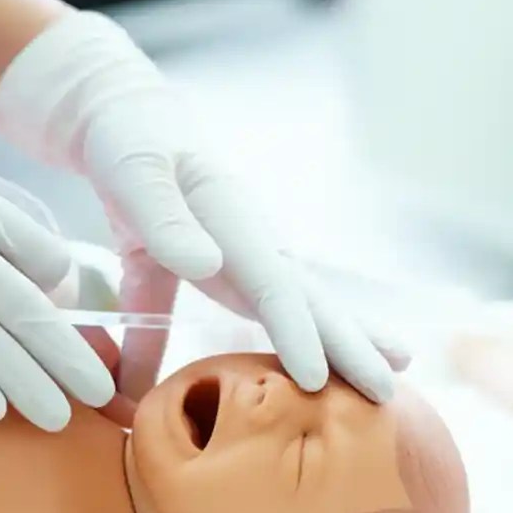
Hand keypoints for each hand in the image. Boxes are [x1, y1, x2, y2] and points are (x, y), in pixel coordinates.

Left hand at [0, 12, 407, 401]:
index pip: (274, 285)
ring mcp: (237, 256)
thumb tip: (209, 268)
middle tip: (390, 393)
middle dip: (349, 346)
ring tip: (386, 380)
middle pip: (306, 300)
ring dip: (335, 344)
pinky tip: (288, 381)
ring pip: (293, 309)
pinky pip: (242, 314)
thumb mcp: (135, 173)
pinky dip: (267, 345)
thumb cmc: (128, 141)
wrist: (122, 119)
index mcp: (233, 217)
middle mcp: (248, 240)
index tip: (318, 380)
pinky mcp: (213, 271)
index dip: (298, 333)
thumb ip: (165, 219)